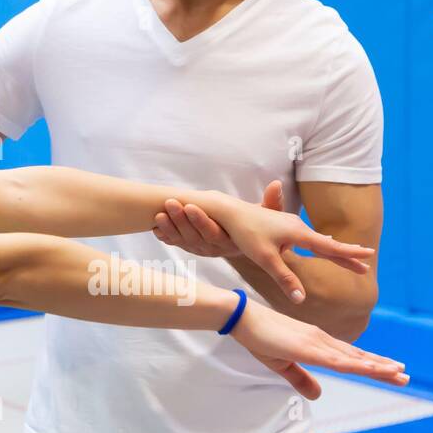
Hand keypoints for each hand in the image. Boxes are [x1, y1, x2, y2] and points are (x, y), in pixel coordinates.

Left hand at [153, 183, 286, 257]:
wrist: (251, 245)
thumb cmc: (258, 227)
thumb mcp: (268, 216)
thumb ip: (272, 203)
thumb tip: (277, 183)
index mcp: (232, 241)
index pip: (214, 232)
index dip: (201, 220)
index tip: (190, 206)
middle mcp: (216, 248)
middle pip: (194, 236)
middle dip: (180, 220)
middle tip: (170, 203)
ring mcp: (203, 249)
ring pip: (183, 240)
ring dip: (170, 227)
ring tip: (160, 214)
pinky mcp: (193, 248)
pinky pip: (177, 244)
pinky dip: (166, 236)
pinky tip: (155, 229)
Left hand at [155, 181, 374, 302]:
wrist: (228, 211)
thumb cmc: (245, 233)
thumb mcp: (265, 259)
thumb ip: (284, 278)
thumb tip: (301, 300)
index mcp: (298, 234)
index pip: (329, 247)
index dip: (349, 253)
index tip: (369, 255)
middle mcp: (297, 227)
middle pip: (327, 244)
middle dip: (346, 255)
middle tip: (366, 263)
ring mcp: (289, 224)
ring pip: (316, 240)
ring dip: (333, 249)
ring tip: (349, 257)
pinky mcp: (280, 225)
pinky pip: (306, 237)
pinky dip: (319, 244)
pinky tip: (321, 244)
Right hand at [227, 298, 406, 398]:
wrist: (243, 317)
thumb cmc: (259, 336)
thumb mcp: (281, 364)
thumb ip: (300, 378)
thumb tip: (318, 395)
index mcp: (316, 343)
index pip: (349, 356)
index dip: (370, 364)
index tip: (390, 370)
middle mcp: (321, 339)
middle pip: (357, 356)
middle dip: (382, 366)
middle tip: (405, 374)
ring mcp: (317, 342)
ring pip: (353, 358)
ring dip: (377, 366)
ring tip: (398, 372)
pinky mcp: (308, 348)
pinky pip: (338, 360)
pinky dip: (358, 365)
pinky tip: (372, 369)